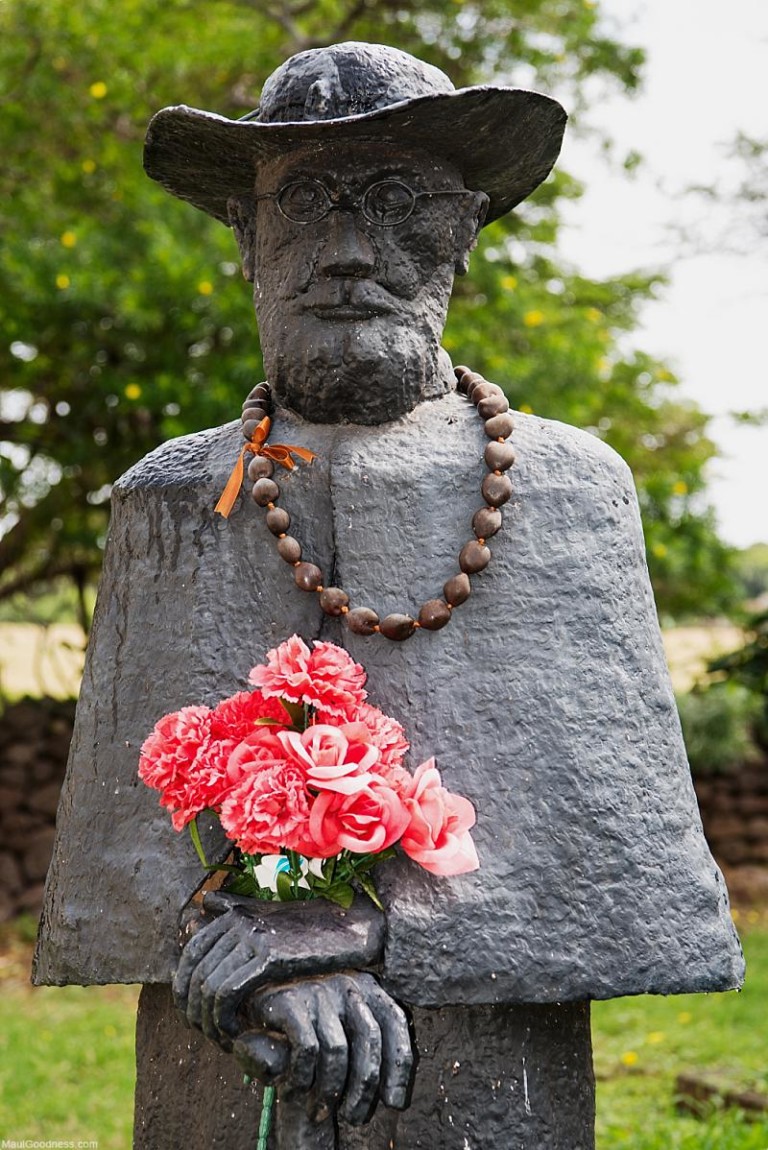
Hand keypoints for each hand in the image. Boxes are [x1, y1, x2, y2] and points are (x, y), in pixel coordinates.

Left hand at [173, 891, 384, 1049]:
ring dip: (208, 1020)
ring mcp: (253, 937)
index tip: (196, 1014)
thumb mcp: (273, 913)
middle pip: (194, 973)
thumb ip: (239, 909)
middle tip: (206, 1033)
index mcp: (235, 913)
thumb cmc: (314, 927)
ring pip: (207, 986)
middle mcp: (238, 921)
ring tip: (222, 1037)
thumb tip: (207, 903)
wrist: (354, 927)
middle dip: (193, 1010)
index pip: (190, 954)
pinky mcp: (268, 957)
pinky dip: (223, 1018)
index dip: (184, 989)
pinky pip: (227, 993)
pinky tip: (236, 1032)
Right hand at [234, 972, 413, 1125]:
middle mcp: (345, 982)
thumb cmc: (303, 1026)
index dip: (400, 1067)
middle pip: (369, 1040)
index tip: (395, 1103)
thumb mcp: (338, 1030)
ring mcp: (317, 988)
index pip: (395, 1022)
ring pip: (337, 1049)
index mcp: (366, 986)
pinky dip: (304, 1076)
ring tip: (319, 1111)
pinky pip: (307, 1048)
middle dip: (364, 1088)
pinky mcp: (288, 999)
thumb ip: (363, 1051)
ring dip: (330, 1090)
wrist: (250, 1002)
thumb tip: (396, 1097)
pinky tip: (296, 1089)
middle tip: (354, 1118)